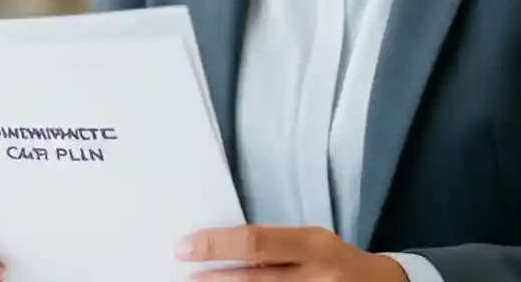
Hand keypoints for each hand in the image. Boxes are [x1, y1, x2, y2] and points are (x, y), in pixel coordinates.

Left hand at [176, 225, 408, 281]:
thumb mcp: (311, 243)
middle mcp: (315, 276)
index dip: (215, 246)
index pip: (254, 242)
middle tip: (186, 277)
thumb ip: (275, 246)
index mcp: (313, 245)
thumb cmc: (336, 260)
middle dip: (212, 280)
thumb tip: (223, 249)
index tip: (184, 247)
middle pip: (251, 280)